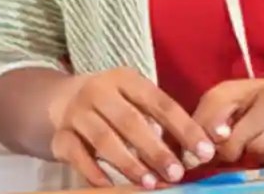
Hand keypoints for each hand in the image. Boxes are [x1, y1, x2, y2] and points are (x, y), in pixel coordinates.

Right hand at [47, 67, 213, 188]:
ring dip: (129, 164)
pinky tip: (112, 186)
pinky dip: (95, 173)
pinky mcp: (59, 136)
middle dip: (156, 150)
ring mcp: (76, 113)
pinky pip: (77, 156)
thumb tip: (195, 151)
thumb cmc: (113, 105)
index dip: (185, 128)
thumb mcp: (135, 99)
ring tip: (151, 183)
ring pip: (104, 140)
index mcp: (127, 79)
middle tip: (177, 173)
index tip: (204, 152)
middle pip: (131, 121)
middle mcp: (99, 91)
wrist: (59, 100)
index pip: (161, 104)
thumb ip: (160, 120)